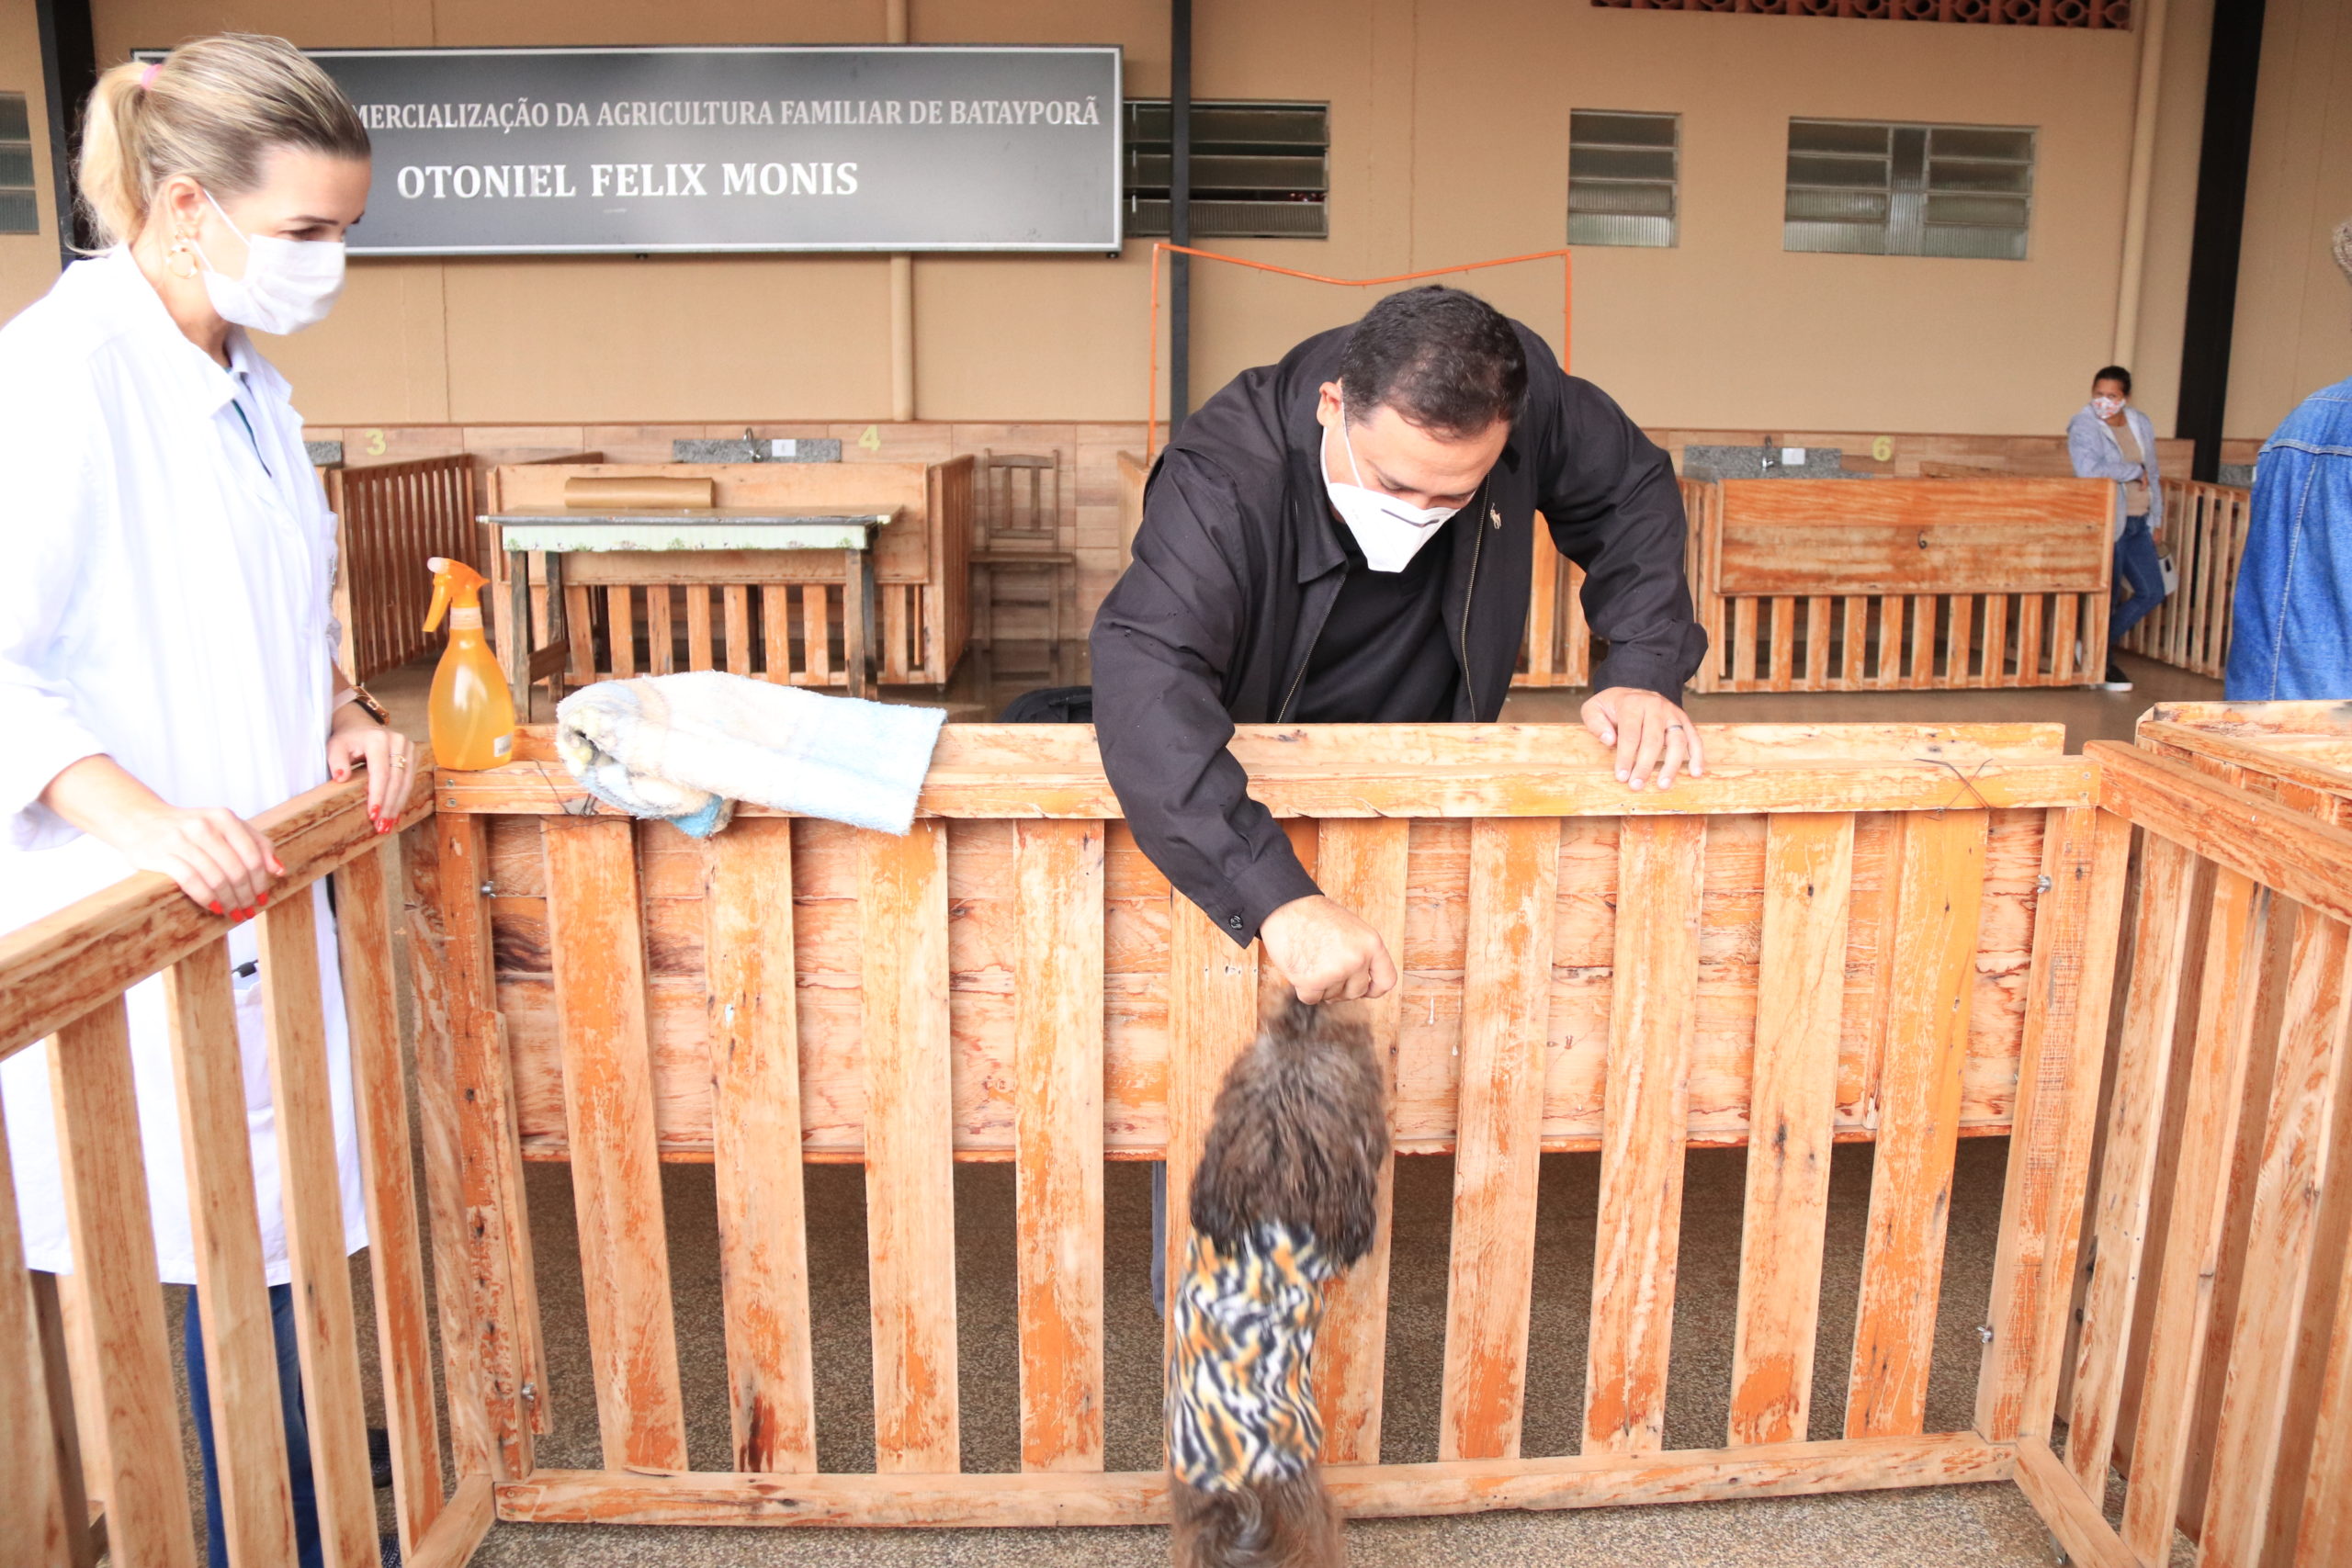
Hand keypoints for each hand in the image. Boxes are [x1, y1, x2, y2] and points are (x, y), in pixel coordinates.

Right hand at [109, 799, 282, 914]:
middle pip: (236, 870)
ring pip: (216, 878)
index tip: (263, 898)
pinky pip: (191, 881)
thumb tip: (279, 870)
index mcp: (223, 817)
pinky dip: (207, 898)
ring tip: (233, 913)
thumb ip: (255, 843)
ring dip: (229, 901)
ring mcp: (180, 839)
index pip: (253, 856)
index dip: (261, 881)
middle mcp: (203, 826)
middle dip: (246, 895)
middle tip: (248, 911)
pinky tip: (214, 908)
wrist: (140, 822)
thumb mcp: (225, 827)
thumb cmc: (192, 829)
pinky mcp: (161, 855)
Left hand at [327, 705, 419, 833]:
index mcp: (377, 739)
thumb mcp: (335, 746)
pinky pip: (410, 780)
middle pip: (396, 779)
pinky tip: (395, 812)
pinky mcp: (414, 754)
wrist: (360, 725)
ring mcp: (409, 747)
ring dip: (397, 805)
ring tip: (388, 824)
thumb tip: (341, 778)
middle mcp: (397, 741)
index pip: (381, 772)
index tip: (373, 814)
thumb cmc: (347, 739)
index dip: (378, 795)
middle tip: (381, 826)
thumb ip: (336, 760)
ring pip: (406, 782)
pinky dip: (402, 798)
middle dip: (389, 805)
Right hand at [1259, 895, 1397, 1003]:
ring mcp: (1336, 971)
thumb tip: (1362, 989)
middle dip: (1341, 988)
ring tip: (1311, 959)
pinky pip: (1312, 999)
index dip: (1374, 989)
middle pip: (1356, 992)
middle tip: (1325, 970)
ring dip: (1320, 986)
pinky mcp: (1313, 981)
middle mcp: (1358, 959)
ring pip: (1332, 997)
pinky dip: (1304, 989)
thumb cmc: (1314, 916)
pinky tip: (1300, 968)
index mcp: (1372, 944)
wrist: (1286, 907)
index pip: (1386, 980)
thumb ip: (1361, 955)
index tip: (1365, 990)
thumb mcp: (1352, 930)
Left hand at [1581, 687, 1703, 791]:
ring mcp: (1672, 713)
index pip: (1630, 733)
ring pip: (1677, 740)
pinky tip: (1695, 773)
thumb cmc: (1612, 707)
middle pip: (1653, 739)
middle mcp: (1655, 705)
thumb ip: (1596, 723)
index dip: (1625, 757)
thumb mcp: (1594, 708)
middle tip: (1636, 785)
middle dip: (1645, 765)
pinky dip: (1697, 756)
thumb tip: (1610, 740)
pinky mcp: (1683, 720)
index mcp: (1632, 703)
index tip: (1621, 776)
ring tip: (1663, 785)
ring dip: (1671, 765)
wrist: (1633, 692)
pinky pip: (1694, 738)